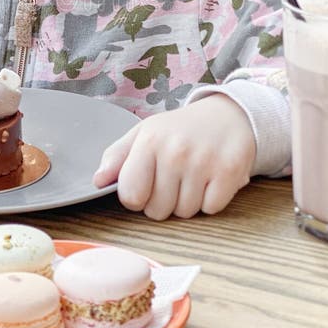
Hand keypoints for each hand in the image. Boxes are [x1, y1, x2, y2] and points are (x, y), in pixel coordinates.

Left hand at [92, 95, 255, 219]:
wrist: (228, 114)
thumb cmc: (180, 129)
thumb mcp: (144, 133)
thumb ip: (117, 157)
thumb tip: (97, 182)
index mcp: (149, 141)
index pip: (130, 196)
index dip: (136, 197)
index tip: (146, 185)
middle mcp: (175, 151)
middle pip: (157, 210)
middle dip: (163, 201)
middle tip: (173, 178)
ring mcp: (204, 162)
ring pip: (184, 212)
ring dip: (187, 201)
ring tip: (192, 176)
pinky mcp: (229, 172)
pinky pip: (210, 209)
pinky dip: (210, 200)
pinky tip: (210, 179)